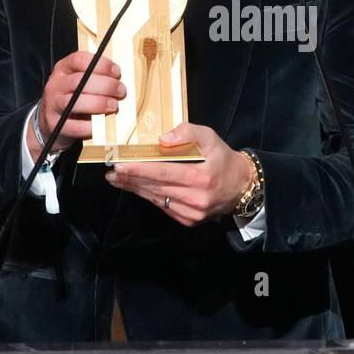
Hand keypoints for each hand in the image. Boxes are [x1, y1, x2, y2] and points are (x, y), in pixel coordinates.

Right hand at [27, 51, 125, 155]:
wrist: (53, 123)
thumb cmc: (74, 99)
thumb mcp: (80, 83)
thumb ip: (96, 77)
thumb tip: (121, 80)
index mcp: (63, 69)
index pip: (78, 59)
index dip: (101, 65)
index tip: (117, 72)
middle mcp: (56, 85)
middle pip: (79, 81)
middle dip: (105, 85)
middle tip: (121, 91)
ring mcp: (53, 105)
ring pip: (74, 102)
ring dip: (99, 103)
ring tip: (114, 106)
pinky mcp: (57, 126)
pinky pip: (76, 126)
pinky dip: (93, 126)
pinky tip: (103, 124)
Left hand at [104, 123, 254, 226]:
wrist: (242, 187)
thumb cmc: (223, 158)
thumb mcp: (211, 137)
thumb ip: (188, 132)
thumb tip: (162, 139)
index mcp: (202, 177)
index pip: (164, 172)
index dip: (140, 169)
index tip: (120, 165)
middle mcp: (197, 199)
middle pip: (156, 188)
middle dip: (131, 180)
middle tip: (112, 172)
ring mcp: (193, 213)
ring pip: (157, 200)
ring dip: (136, 189)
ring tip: (118, 180)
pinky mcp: (190, 221)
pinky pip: (164, 208)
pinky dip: (150, 197)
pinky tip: (137, 189)